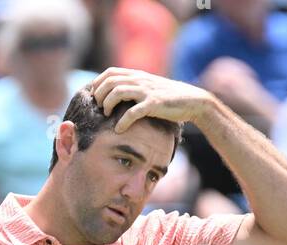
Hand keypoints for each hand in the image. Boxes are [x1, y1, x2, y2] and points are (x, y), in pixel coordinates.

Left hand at [88, 67, 206, 132]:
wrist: (191, 100)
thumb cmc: (169, 98)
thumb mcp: (149, 88)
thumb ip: (135, 88)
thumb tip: (117, 96)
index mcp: (137, 75)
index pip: (110, 72)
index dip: (98, 83)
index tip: (95, 98)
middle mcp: (140, 80)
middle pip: (110, 81)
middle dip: (100, 95)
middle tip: (99, 108)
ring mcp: (146, 91)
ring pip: (118, 92)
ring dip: (108, 104)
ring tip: (106, 115)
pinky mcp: (154, 104)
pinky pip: (132, 112)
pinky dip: (122, 121)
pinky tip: (119, 129)